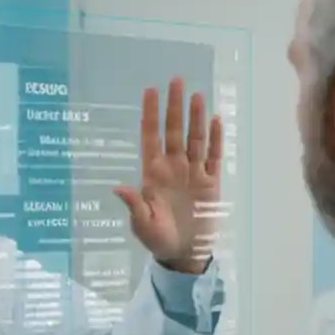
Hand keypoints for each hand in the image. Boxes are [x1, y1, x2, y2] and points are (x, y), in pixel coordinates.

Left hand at [115, 76, 223, 272]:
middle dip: (174, 107)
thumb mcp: (143, 225)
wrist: (184, 254)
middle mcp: (173, 167)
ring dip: (196, 117)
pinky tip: (216, 120)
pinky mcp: (210, 182)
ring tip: (197, 95)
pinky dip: (216, 139)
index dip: (150, 114)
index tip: (149, 91)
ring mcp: (192, 172)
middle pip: (174, 131)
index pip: (151, 137)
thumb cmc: (158, 240)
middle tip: (176, 80)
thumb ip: (134, 206)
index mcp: (153, 174)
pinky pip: (213, 156)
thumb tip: (118, 188)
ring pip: (195, 138)